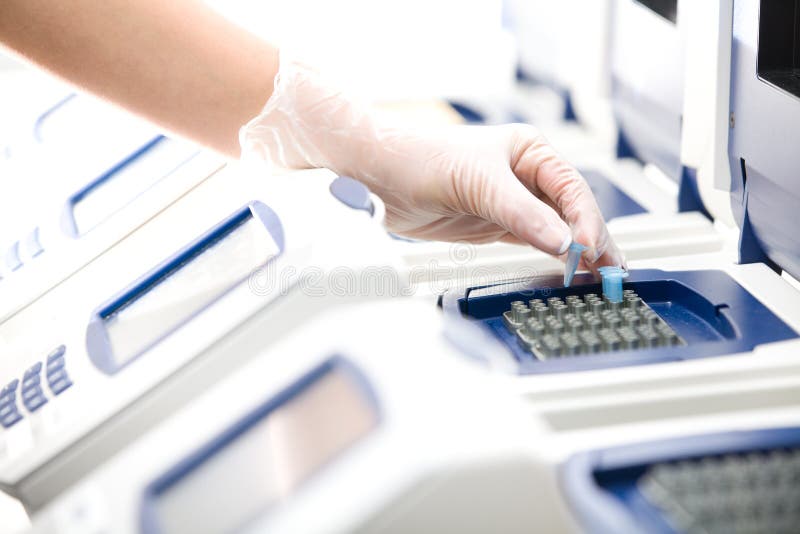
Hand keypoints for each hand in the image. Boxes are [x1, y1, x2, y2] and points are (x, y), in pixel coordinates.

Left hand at [240, 53, 623, 270]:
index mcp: (530, 152)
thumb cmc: (421, 159)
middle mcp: (525, 176)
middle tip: (610, 273)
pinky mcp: (495, 226)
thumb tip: (563, 242)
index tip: (590, 250)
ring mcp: (511, 203)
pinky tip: (566, 274)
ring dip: (577, 254)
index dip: (586, 221)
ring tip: (599, 279)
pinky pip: (532, 244)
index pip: (571, 189)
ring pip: (556, 231)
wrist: (378, 177)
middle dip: (593, 241)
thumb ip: (522, 214)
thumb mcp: (478, 183)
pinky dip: (551, 259)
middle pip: (571, 212)